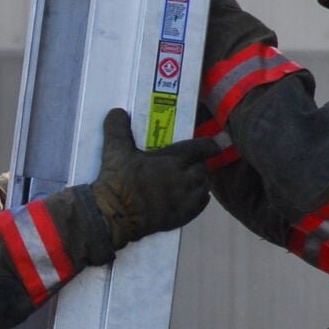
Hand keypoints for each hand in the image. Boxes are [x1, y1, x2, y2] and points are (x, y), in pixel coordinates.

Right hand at [90, 108, 211, 249]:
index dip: (209, 146)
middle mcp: (184, 179)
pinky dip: (199, 199)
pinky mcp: (181, 217)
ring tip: (188, 180)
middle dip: (198, 164)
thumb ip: (118, 129)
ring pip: (203, 187)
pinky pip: (200, 206)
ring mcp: (184, 199)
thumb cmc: (118, 181)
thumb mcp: (115, 150)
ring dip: (199, 182)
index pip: (201, 148)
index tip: (213, 145)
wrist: (115, 216)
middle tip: (188, 164)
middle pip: (202, 168)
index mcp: (173, 159)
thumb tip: (118, 112)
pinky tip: (192, 197)